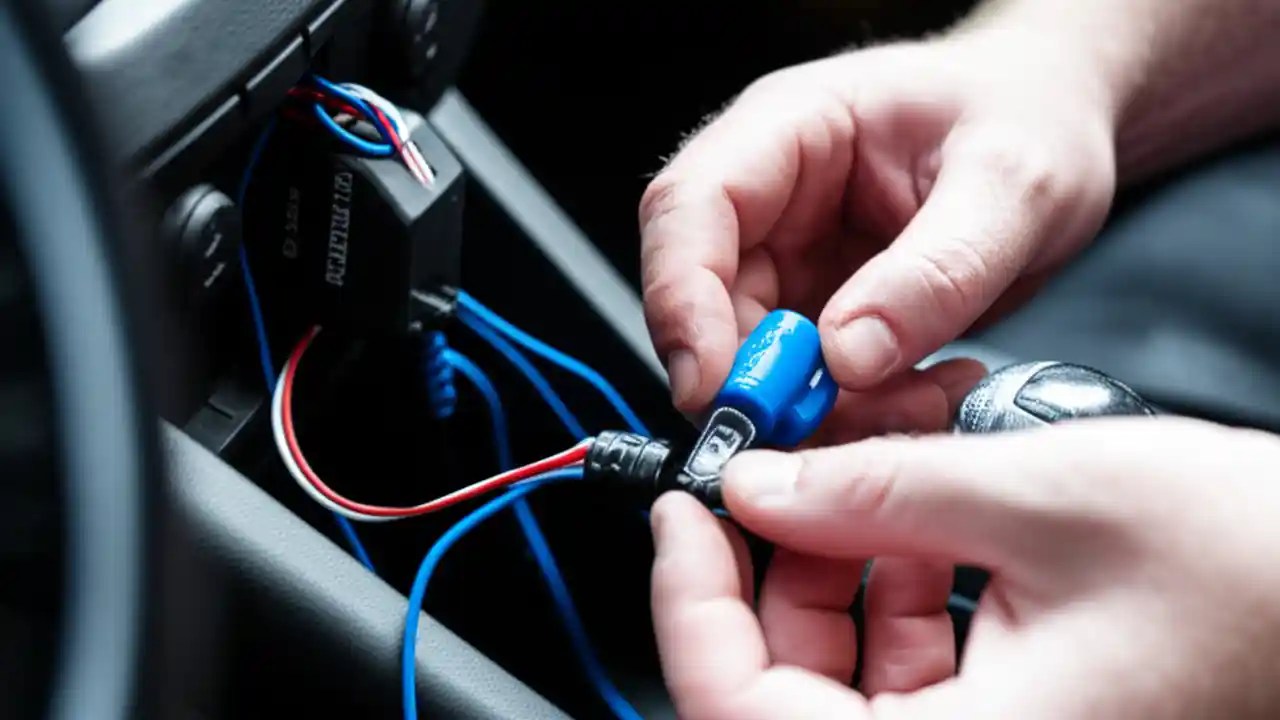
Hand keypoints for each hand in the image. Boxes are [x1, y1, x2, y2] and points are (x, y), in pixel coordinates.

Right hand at [640, 30, 1116, 432]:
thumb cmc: (1029, 116)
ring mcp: (788, 260)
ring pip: (751, 361)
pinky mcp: (818, 314)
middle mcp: (769, 199)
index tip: (717, 386)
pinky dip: (858, 414)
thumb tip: (849, 356)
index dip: (681, 301)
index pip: (688, 209)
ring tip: (920, 400)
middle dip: (757, 382)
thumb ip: (937, 270)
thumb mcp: (1014, 185)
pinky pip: (806, 387)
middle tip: (826, 428)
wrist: (1058, 126)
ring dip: (819, 410)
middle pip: (703, 302)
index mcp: (787, 129)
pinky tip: (926, 393)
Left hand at [650, 418, 1279, 718]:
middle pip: (782, 697)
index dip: (689, 609)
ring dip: (832, 580)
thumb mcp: (1041, 498)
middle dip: (767, 578)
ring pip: (839, 687)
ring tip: (868, 490)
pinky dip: (892, 603)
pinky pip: (907, 685)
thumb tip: (757, 489)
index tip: (679, 518)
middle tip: (775, 480)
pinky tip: (921, 534)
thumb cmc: (1255, 566)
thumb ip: (874, 491)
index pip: (741, 714)